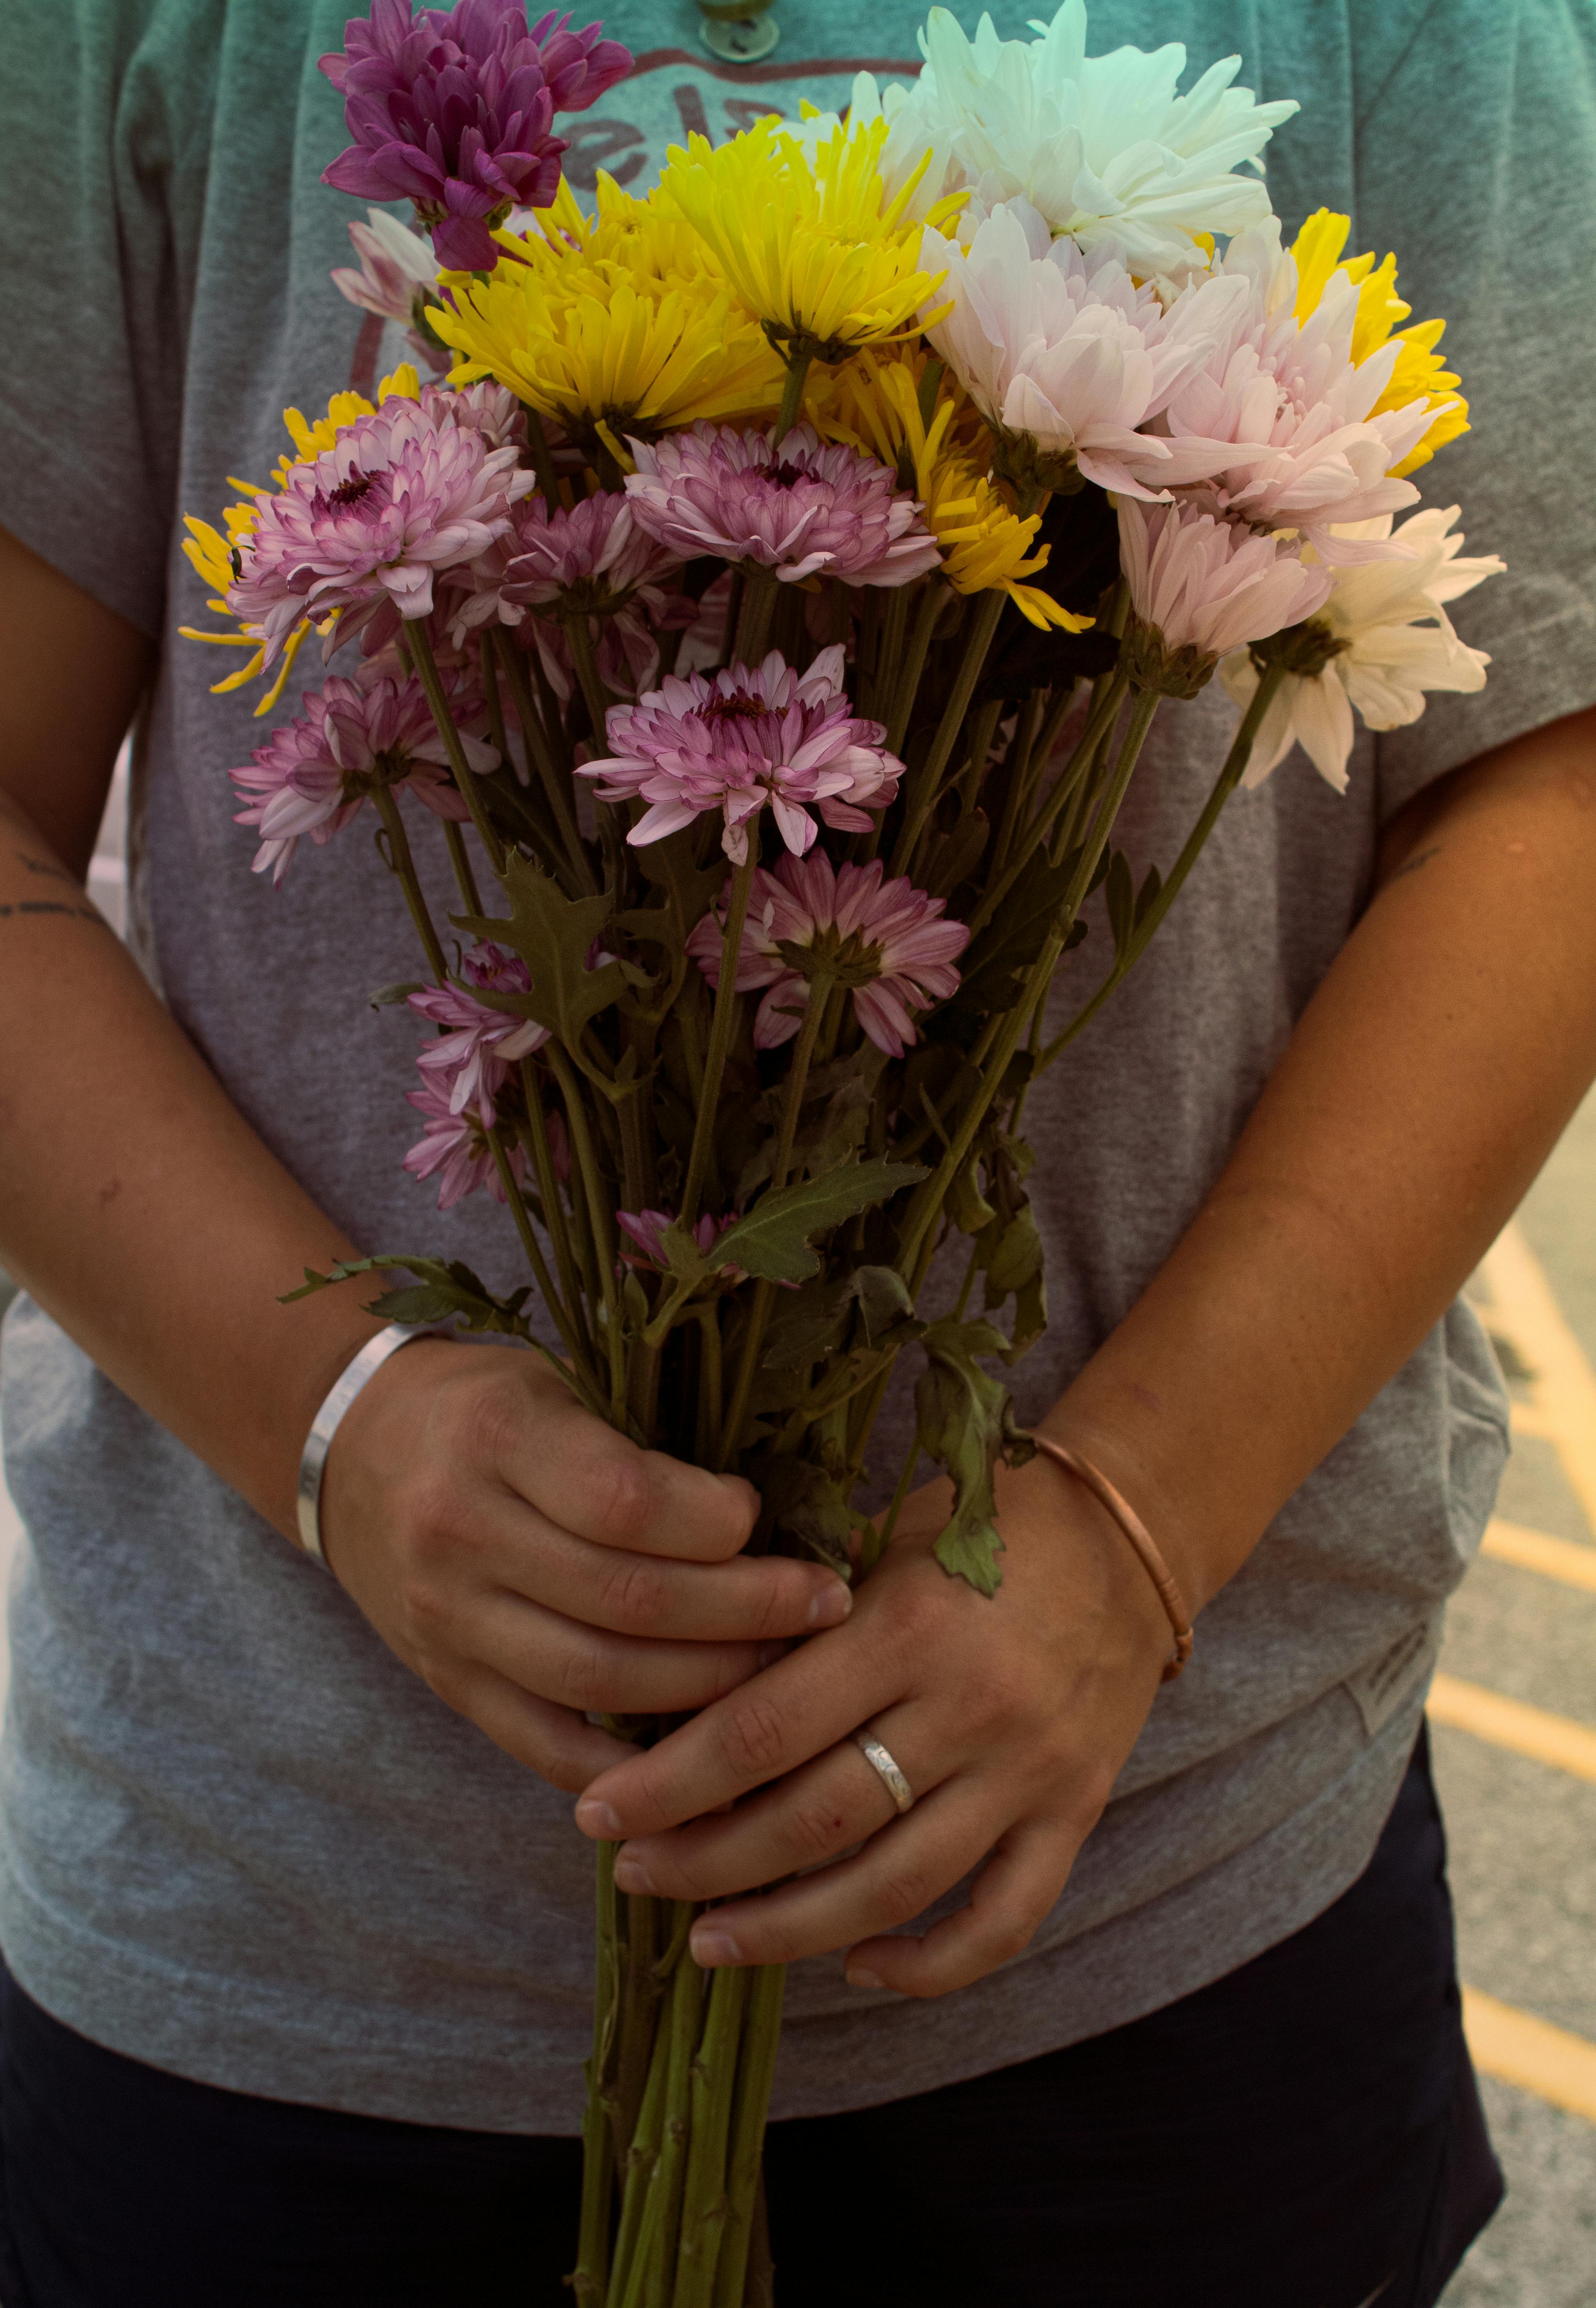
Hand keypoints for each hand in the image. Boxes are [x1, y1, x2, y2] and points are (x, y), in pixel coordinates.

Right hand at [319, 1340, 851, 1792]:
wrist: (352, 1447)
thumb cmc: (487, 1406)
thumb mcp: (559, 1384)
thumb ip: (643, 1445)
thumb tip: (770, 1514)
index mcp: (500, 1438)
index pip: (628, 1502)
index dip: (718, 1523)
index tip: (766, 1518)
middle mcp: (463, 1533)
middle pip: (629, 1601)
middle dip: (746, 1613)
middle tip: (824, 1606)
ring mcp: (448, 1619)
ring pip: (599, 1681)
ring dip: (707, 1688)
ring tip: (780, 1670)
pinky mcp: (448, 1683)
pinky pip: (548, 1746)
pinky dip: (632, 1769)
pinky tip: (704, 1756)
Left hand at [571, 1448, 1173, 1996]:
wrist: (1125, 1536)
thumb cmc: (981, 1527)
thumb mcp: (878, 1543)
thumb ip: (795, 1620)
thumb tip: (674, 1700)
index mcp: (906, 1626)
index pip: (761, 1728)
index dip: (670, 1783)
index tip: (600, 1812)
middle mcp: (971, 1706)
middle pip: (813, 1818)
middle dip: (706, 1862)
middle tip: (634, 1875)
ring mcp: (1029, 1770)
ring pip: (893, 1887)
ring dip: (788, 1930)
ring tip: (709, 1943)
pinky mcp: (1076, 1811)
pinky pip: (1002, 1919)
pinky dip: (928, 1964)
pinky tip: (857, 1966)